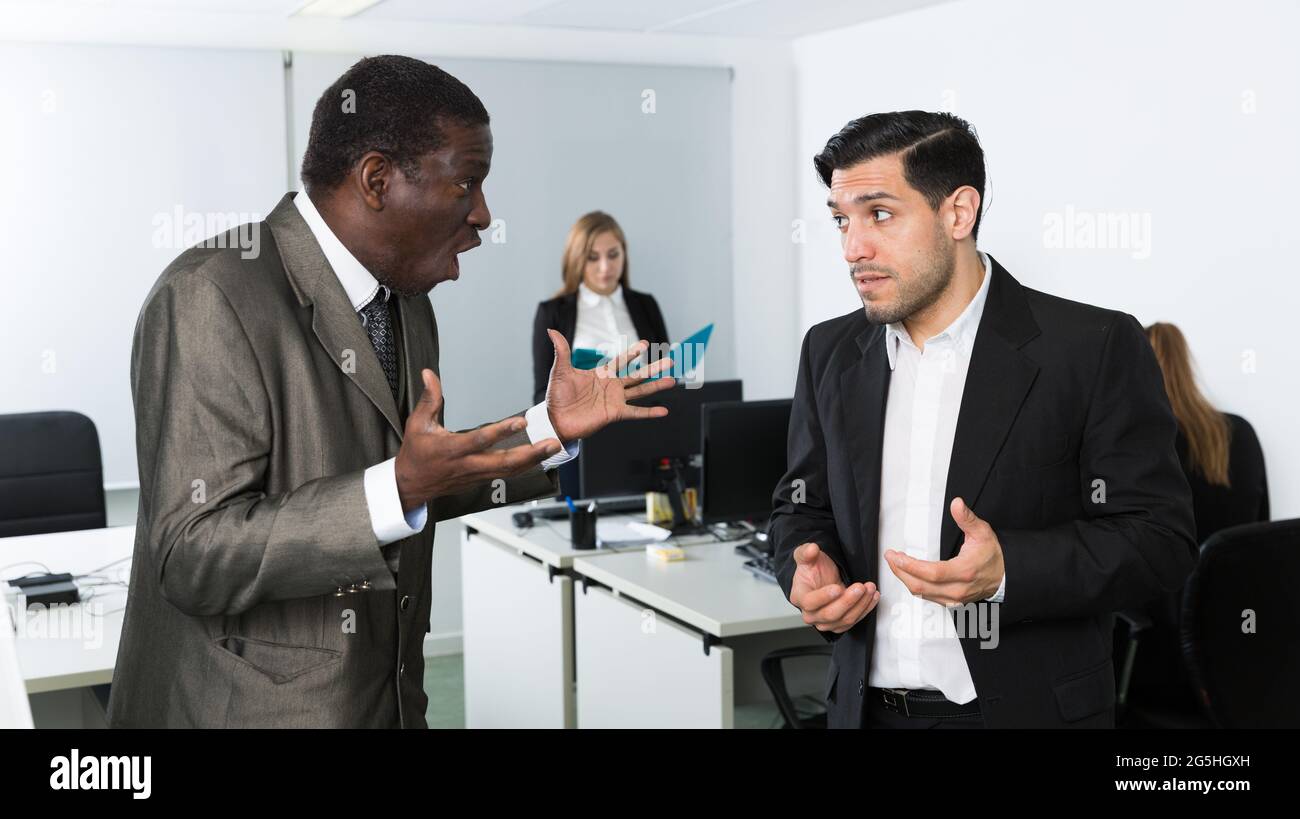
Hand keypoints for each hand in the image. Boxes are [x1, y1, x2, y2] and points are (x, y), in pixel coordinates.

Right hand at [394, 369, 561, 512]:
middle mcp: (468, 465)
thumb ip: (429, 399)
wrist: (412, 486)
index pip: (480, 440)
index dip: (501, 431)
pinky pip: (506, 474)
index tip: (521, 421)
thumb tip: (429, 373)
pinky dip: (524, 467)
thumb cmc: (415, 453)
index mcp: (452, 450)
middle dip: (530, 453)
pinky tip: (540, 457)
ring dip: (533, 460)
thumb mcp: (417, 424)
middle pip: (504, 462)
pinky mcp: (481, 481)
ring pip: (510, 471)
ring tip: (553, 446)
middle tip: (552, 442)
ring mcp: (477, 476)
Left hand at [543, 329, 676, 441]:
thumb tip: (552, 330)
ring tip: (671, 380)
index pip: (621, 361)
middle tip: (670, 360)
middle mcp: (612, 386)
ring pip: (641, 391)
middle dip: (653, 368)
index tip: (645, 344)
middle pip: (637, 375)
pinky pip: (636, 412)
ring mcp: (615, 400)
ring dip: (656, 386)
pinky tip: (663, 411)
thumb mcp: (560, 370)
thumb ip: (562, 350)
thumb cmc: (557, 396)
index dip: (632, 353)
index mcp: (601, 374)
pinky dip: (649, 412)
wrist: (555, 419)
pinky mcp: (615, 413)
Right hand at [789, 542, 878, 633]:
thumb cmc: (812, 570)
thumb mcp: (806, 557)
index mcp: (800, 598)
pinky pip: (855, 621)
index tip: (837, 588)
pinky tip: (872, 597)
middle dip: (848, 601)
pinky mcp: (840, 624)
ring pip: (845, 619)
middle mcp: (811, 614)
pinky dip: (866, 609)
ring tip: (870, 589)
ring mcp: (826, 622)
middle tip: (860, 587)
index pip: (810, 602)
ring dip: (861, 604)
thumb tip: (812, 549)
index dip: (824, 597)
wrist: (821, 580)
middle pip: (830, 614)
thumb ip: (806, 552)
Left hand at [884, 497, 1004, 605]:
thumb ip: (967, 518)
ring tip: (895, 563)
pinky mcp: (950, 602)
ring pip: (921, 593)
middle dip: (900, 571)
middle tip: (890, 557)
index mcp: (964, 571)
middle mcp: (958, 589)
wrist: (1004, 576)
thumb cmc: (992, 555)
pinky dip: (913, 585)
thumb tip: (957, 504)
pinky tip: (907, 574)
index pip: (931, 573)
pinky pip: (926, 596)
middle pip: (920, 586)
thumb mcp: (982, 532)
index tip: (895, 556)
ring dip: (904, 578)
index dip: (910, 566)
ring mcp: (953, 599)